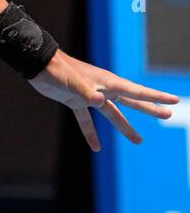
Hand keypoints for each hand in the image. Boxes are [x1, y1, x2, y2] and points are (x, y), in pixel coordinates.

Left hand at [27, 48, 180, 151]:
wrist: (38, 65)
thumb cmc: (57, 70)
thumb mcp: (72, 82)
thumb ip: (86, 92)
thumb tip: (99, 102)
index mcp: (107, 83)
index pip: (137, 91)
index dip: (156, 97)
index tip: (174, 101)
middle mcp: (102, 89)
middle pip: (131, 101)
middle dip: (150, 109)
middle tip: (168, 115)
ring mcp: (89, 95)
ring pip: (112, 113)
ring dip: (124, 126)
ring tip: (138, 140)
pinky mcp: (75, 101)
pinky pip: (86, 120)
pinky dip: (91, 133)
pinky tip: (96, 147)